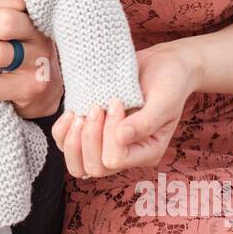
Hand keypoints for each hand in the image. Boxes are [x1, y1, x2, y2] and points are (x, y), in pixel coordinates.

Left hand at [50, 41, 201, 177]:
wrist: (161, 65)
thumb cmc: (169, 82)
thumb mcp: (165, 100)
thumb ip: (146, 121)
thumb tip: (121, 138)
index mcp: (146, 152)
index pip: (116, 158)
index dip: (110, 133)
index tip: (116, 103)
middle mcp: (126, 155)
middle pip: (94, 167)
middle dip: (89, 137)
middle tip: (97, 107)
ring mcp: (105, 145)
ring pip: (76, 163)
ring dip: (73, 138)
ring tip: (82, 112)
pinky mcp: (91, 132)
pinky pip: (65, 144)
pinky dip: (63, 131)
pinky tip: (72, 112)